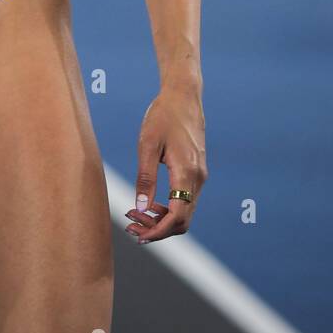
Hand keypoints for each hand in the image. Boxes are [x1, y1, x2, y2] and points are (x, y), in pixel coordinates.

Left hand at [124, 81, 205, 243]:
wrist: (183, 96)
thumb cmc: (163, 116)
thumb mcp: (147, 144)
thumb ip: (145, 177)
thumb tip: (141, 208)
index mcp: (187, 173)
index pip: (177, 217)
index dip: (158, 231)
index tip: (138, 235)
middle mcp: (198, 179)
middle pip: (183, 220)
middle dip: (158, 230)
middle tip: (132, 228)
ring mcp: (200, 176)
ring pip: (184, 212)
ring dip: (161, 221)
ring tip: (135, 217)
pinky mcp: (196, 173)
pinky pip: (185, 200)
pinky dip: (168, 209)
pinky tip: (148, 205)